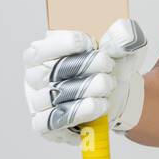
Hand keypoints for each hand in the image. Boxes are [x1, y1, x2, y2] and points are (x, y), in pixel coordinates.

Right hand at [22, 19, 147, 144]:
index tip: (88, 42)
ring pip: (52, 98)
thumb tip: (123, 32)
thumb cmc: (110, 68)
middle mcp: (36, 78)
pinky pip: (50, 123)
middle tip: (108, 64)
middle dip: (82, 67)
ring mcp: (39, 103)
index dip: (61, 45)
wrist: (120, 96)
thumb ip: (121, 37)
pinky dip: (75, 114)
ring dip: (84, 91)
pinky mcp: (46, 126)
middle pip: (49, 73)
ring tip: (107, 85)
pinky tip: (96, 106)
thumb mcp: (119, 48)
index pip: (40, 49)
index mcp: (43, 54)